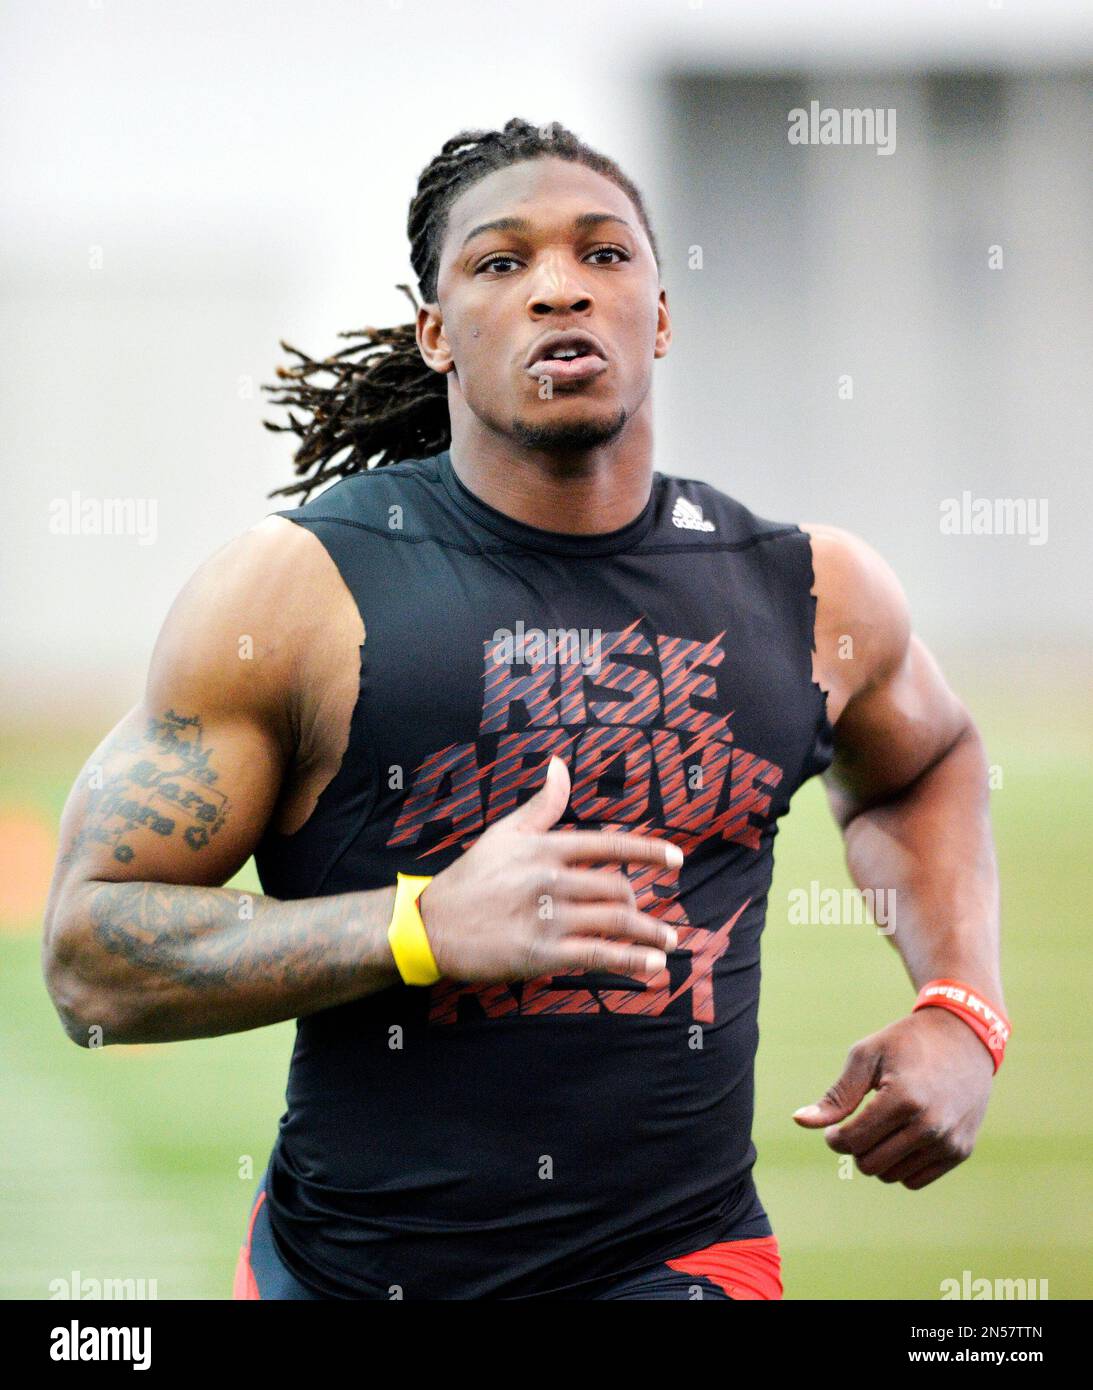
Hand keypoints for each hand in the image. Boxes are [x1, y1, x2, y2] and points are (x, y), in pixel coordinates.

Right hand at [417, 755, 681, 984]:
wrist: (430, 925)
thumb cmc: (470, 878)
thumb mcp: (503, 833)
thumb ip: (541, 804)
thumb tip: (560, 765)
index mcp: (545, 848)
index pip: (608, 845)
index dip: (647, 851)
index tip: (676, 859)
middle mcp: (551, 879)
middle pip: (616, 888)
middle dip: (638, 902)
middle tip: (650, 916)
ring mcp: (547, 918)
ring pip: (615, 921)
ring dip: (649, 933)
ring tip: (669, 942)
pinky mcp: (541, 954)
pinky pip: (598, 955)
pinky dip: (631, 961)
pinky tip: (653, 966)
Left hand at [791, 1007, 994, 1188]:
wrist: (964, 1037)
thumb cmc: (906, 1043)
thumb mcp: (866, 1057)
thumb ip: (836, 1095)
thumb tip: (799, 1121)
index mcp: (903, 1099)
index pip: (852, 1141)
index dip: (834, 1137)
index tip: (836, 1124)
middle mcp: (930, 1125)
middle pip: (869, 1164)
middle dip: (855, 1148)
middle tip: (858, 1125)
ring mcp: (948, 1141)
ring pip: (891, 1176)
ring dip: (877, 1157)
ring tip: (881, 1128)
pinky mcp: (960, 1151)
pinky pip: (915, 1180)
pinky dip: (900, 1166)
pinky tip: (900, 1138)